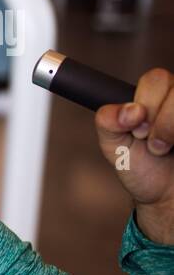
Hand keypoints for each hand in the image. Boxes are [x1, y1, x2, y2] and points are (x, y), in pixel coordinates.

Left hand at [97, 67, 173, 241]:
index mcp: (155, 96)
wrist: (166, 196)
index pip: (155, 78)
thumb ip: (107, 121)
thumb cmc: (142, 167)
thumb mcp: (114, 145)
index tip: (136, 128)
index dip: (145, 102)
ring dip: (170, 128)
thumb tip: (129, 109)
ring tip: (162, 148)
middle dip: (158, 118)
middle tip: (150, 141)